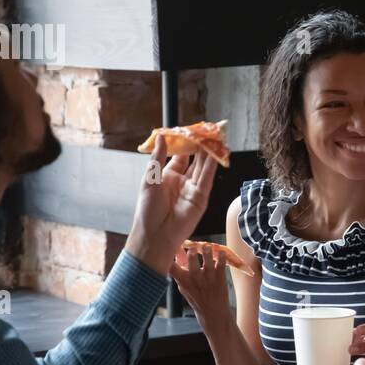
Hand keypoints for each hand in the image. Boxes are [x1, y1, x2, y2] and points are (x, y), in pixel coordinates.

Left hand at [125, 135, 217, 275]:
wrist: (155, 235)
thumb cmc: (148, 210)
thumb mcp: (150, 179)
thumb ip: (158, 158)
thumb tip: (162, 137)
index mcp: (167, 175)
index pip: (180, 154)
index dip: (186, 142)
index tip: (191, 129)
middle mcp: (182, 180)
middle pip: (195, 159)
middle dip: (202, 145)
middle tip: (209, 130)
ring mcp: (193, 189)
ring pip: (203, 167)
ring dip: (210, 152)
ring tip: (216, 137)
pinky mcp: (201, 198)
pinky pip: (207, 178)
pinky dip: (212, 166)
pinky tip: (215, 153)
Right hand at [170, 243, 230, 325]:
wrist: (212, 312)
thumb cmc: (196, 296)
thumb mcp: (183, 285)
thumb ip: (180, 268)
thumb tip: (178, 249)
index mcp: (182, 280)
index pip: (171, 267)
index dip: (169, 255)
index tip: (171, 245)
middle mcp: (195, 278)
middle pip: (191, 261)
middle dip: (192, 253)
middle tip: (193, 248)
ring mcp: (208, 278)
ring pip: (208, 261)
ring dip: (208, 252)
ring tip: (207, 247)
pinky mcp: (220, 277)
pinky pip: (222, 264)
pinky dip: (222, 256)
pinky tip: (221, 252)